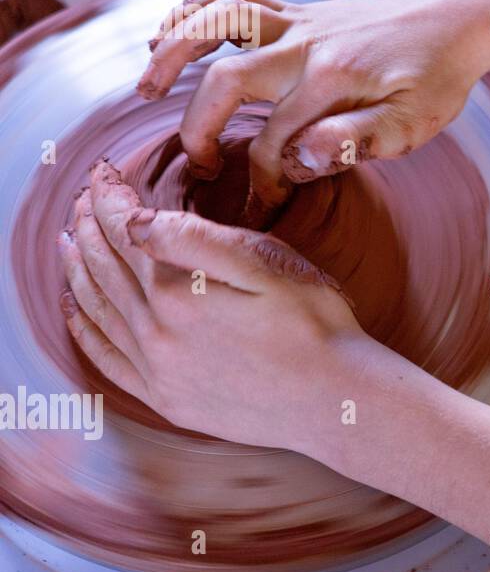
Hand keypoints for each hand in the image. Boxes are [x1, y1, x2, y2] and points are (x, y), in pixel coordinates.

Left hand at [57, 159, 385, 449]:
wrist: (336, 401)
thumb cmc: (316, 327)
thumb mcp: (269, 265)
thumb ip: (199, 241)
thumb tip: (136, 221)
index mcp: (178, 294)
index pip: (126, 231)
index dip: (110, 196)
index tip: (104, 169)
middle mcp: (155, 335)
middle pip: (105, 267)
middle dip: (92, 224)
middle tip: (87, 195)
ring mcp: (157, 371)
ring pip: (98, 309)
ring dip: (79, 268)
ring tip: (72, 238)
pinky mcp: (167, 399)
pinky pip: (106, 358)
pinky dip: (83, 328)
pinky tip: (76, 309)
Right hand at [136, 0, 489, 210]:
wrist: (453, 19)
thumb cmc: (437, 78)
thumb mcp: (415, 122)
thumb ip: (358, 140)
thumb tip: (301, 159)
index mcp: (332, 81)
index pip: (275, 142)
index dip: (264, 182)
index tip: (266, 207)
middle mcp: (306, 45)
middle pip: (227, 81)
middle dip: (200, 127)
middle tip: (200, 167)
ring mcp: (298, 21)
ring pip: (217, 22)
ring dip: (174, 49)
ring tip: (144, 85)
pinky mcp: (297, 11)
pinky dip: (196, 10)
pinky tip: (171, 29)